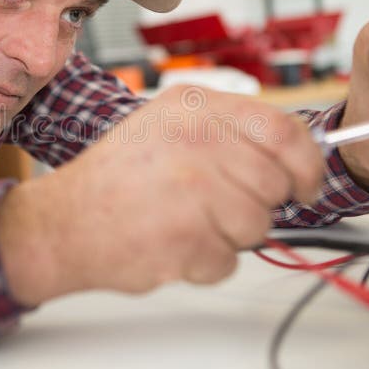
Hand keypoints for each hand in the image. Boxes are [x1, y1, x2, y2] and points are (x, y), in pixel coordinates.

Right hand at [0, 85, 324, 304]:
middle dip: (257, 206)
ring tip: (186, 223)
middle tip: (220, 210)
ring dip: (229, 236)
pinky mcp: (186, 235)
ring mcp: (193, 187)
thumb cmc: (117, 178)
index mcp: (194, 107)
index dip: (306, 163)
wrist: (62, 221)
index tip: (304, 184)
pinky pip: (228, 260)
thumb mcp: (167, 127)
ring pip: (257, 225)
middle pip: (274, 182)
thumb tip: (292, 156)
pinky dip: (205, 262)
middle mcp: (196, 139)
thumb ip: (227, 133)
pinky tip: (171, 242)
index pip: (283, 129)